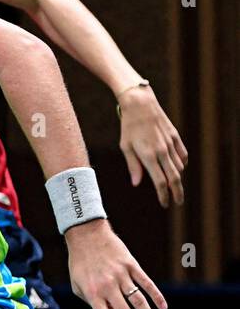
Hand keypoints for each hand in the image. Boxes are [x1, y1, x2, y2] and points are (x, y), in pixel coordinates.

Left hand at [66, 220, 167, 308]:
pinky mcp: (131, 265)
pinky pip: (146, 283)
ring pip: (139, 301)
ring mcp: (121, 275)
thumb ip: (91, 302)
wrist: (86, 235)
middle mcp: (108, 286)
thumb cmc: (80, 263)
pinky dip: (156, 295)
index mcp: (93, 293)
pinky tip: (163, 307)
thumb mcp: (77, 284)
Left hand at [118, 86, 187, 206]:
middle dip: (177, 193)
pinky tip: (177, 167)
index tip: (165, 204)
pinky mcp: (176, 137)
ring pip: (179, 167)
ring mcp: (171, 144)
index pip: (160, 182)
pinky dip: (181, 164)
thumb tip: (137, 184)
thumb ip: (133, 166)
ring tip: (174, 185)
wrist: (140, 104)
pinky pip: (183, 155)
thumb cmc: (129, 127)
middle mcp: (162, 151)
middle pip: (174, 178)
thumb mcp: (125, 147)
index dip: (164, 195)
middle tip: (177, 202)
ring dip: (177, 178)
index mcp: (148, 156)